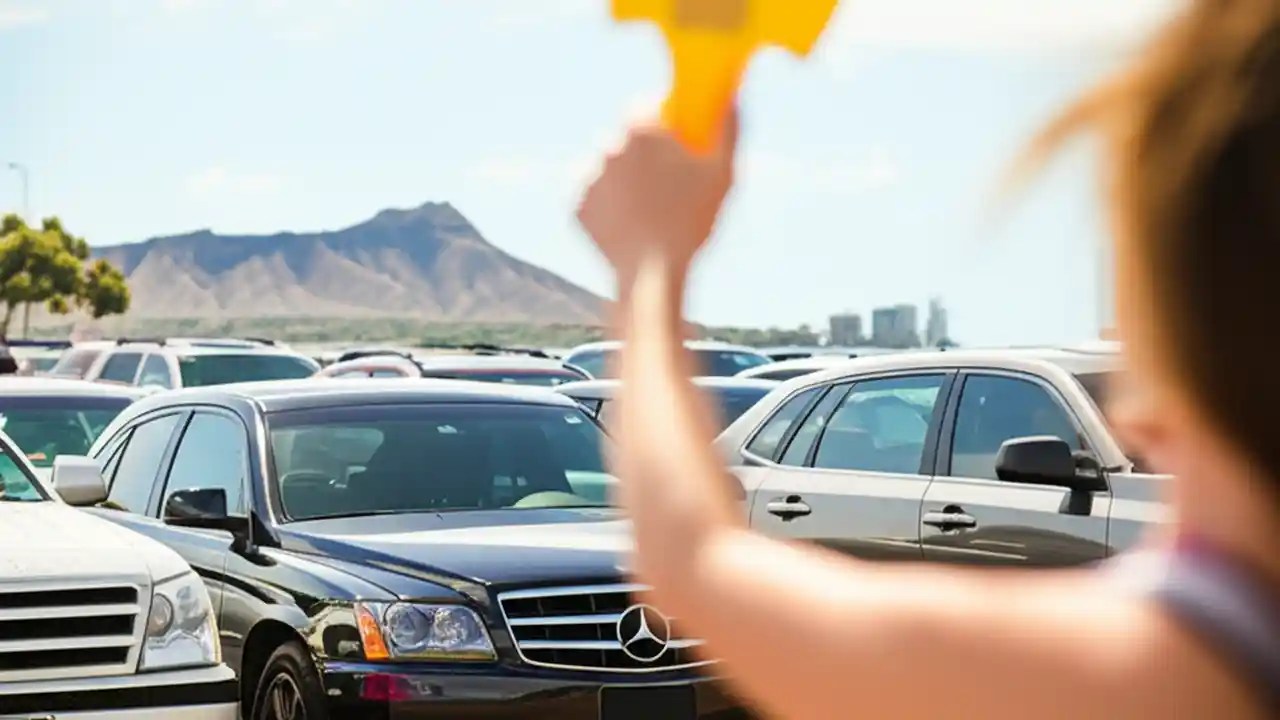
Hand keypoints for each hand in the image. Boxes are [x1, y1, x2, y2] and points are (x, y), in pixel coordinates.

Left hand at [577, 108, 738, 282]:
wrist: (650, 271)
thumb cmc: (691, 220)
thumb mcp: (722, 173)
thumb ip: (728, 129)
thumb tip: (731, 99)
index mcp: (640, 128)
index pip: (645, 106)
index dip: (661, 120)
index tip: (673, 138)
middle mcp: (606, 144)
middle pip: (624, 137)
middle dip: (640, 151)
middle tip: (663, 179)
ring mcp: (587, 174)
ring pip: (607, 166)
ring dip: (621, 176)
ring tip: (645, 205)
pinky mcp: (575, 202)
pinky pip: (593, 193)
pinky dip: (606, 202)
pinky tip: (628, 219)